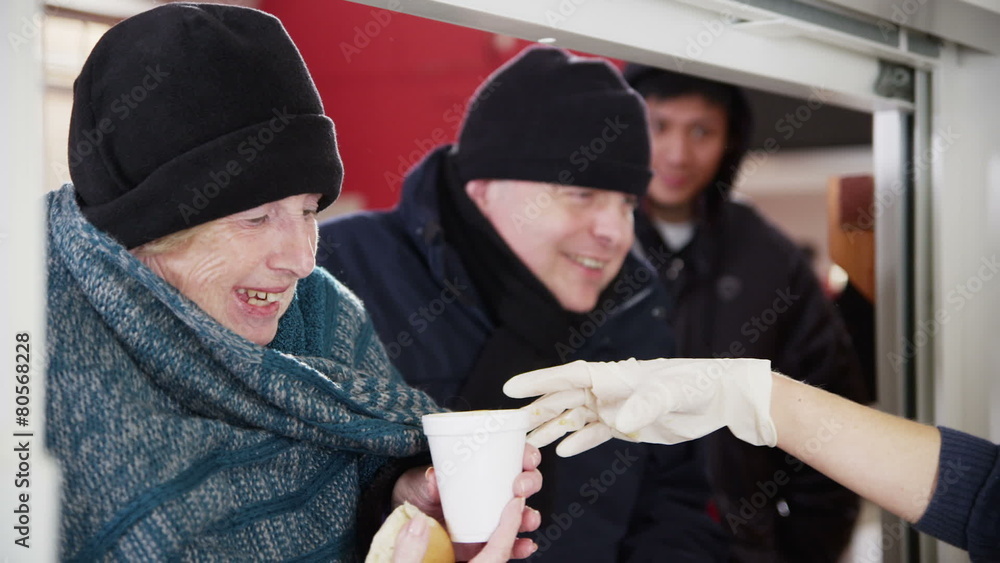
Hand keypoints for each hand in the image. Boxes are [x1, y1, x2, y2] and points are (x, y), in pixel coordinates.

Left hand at [391, 444, 542, 559]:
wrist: (408, 519)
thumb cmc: (419, 492)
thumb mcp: (421, 483)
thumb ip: (428, 482)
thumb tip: (433, 477)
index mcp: (484, 467)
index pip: (515, 455)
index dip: (528, 455)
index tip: (526, 460)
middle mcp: (495, 490)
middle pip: (527, 482)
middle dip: (531, 483)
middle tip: (519, 487)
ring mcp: (494, 516)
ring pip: (522, 513)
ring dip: (529, 515)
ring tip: (526, 518)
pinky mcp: (489, 540)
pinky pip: (510, 544)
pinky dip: (520, 545)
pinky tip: (525, 545)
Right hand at [503, 358, 776, 455]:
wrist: (717, 398)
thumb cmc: (693, 384)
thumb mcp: (670, 391)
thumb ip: (644, 403)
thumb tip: (619, 419)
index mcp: (612, 375)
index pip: (567, 377)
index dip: (539, 381)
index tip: (512, 388)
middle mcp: (608, 390)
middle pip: (564, 399)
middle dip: (538, 410)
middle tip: (512, 425)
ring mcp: (615, 407)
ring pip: (575, 418)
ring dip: (553, 428)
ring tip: (529, 442)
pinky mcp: (626, 426)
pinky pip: (595, 434)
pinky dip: (579, 441)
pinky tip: (563, 451)